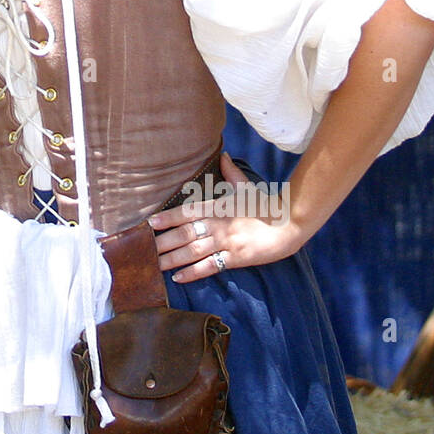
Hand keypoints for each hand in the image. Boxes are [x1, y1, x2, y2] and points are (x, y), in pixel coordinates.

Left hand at [147, 152, 304, 282]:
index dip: (167, 217)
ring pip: (192, 251)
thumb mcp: (247, 187)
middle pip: (184, 234)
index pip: (186, 212)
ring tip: (154, 265)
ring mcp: (226, 242)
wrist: (290, 224)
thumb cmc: (266, 205)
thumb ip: (231, 173)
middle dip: (162, 242)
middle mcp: (218, 224)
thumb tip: (224, 156)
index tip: (149, 223)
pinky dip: (193, 272)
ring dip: (171, 259)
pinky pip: (210, 267)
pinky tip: (178, 277)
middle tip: (143, 249)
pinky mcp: (236, 259)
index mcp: (218, 207)